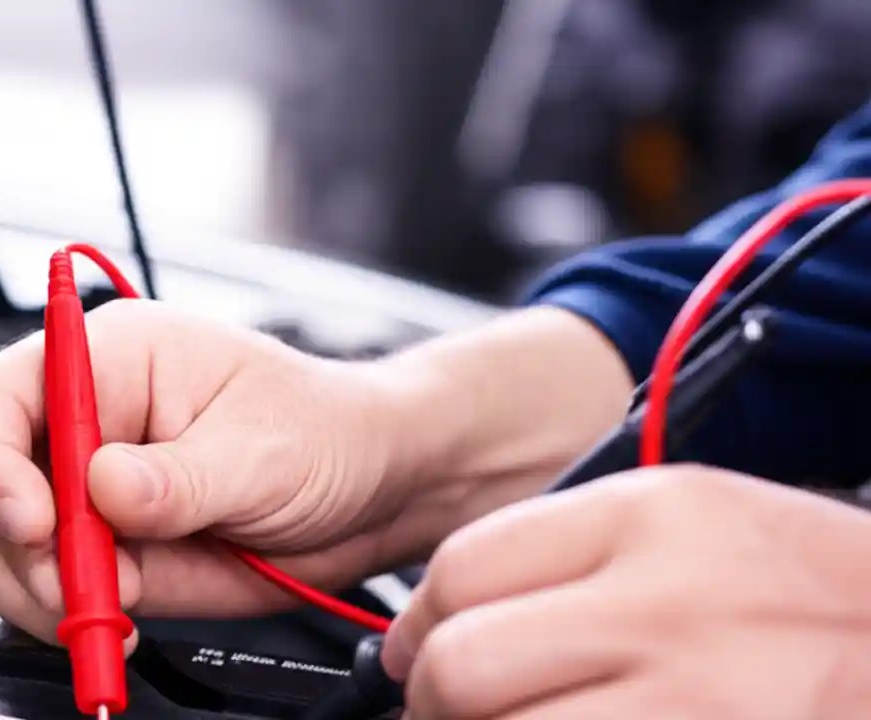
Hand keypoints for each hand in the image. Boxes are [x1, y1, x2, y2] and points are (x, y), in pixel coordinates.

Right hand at [0, 301, 461, 646]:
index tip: (34, 520)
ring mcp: (86, 491)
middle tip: (80, 581)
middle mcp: (83, 421)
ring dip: (38, 589)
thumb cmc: (327, 431)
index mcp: (110, 358)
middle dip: (15, 542)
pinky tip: (120, 618)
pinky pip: (45, 588)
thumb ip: (180, 477)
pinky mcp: (103, 551)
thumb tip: (103, 490)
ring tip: (117, 603)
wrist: (370, 493)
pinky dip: (68, 615)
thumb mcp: (263, 449)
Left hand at [384, 465, 870, 718]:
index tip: (409, 652)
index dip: (416, 622)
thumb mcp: (699, 521)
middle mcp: (667, 606)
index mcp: (655, 518)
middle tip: (436, 711)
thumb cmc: (815, 588)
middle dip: (428, 702)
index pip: (465, 566)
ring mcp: (693, 702)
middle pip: (466, 664)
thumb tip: (449, 613)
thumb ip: (573, 554)